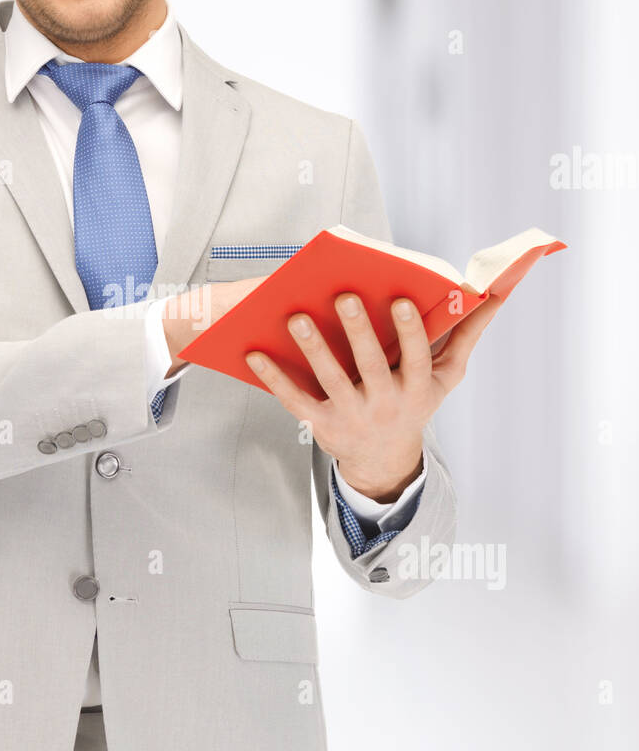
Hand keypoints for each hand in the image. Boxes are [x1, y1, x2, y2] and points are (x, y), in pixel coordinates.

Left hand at [244, 291, 503, 501]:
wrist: (385, 459)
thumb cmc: (416, 401)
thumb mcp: (446, 375)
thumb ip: (467, 332)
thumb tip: (497, 291)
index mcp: (417, 387)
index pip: (415, 357)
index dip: (409, 331)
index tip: (400, 300)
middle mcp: (386, 403)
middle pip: (370, 366)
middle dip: (358, 331)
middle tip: (343, 297)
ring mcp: (351, 415)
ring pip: (330, 380)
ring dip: (313, 349)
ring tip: (296, 318)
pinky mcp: (321, 424)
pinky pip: (295, 400)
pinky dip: (274, 379)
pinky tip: (254, 353)